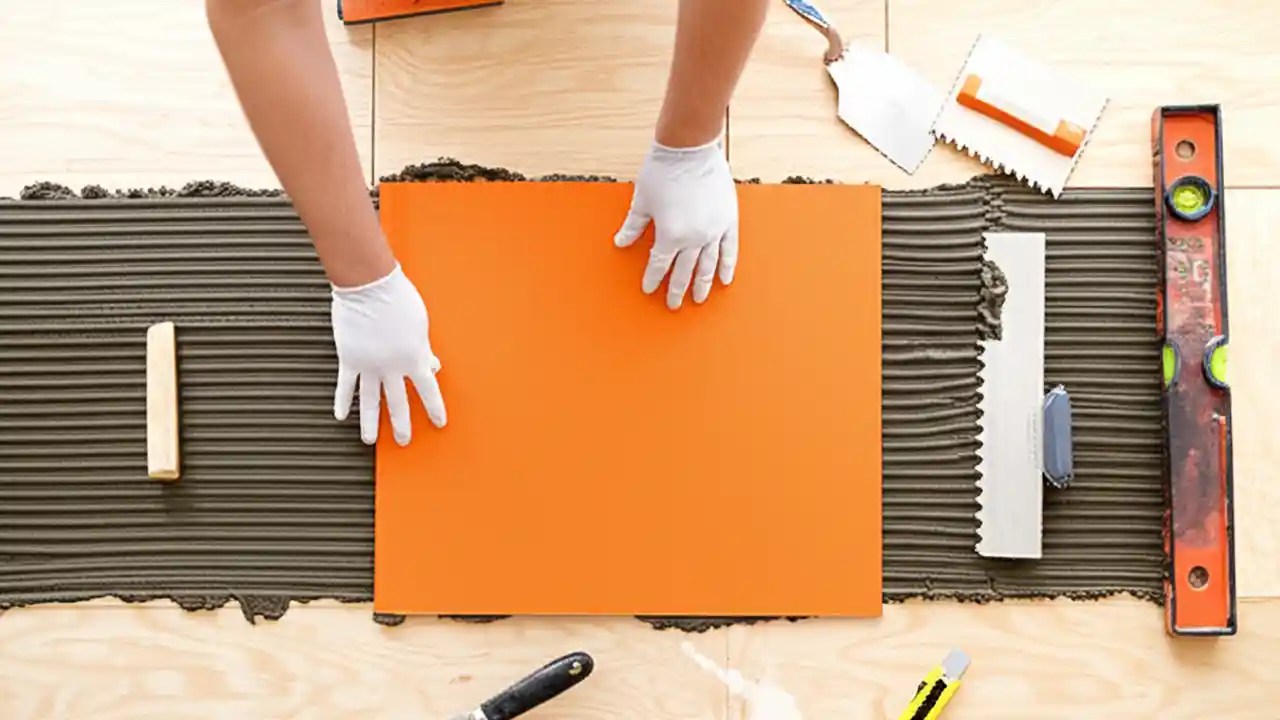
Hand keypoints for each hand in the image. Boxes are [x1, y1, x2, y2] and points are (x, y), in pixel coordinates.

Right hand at [331, 263, 445, 445]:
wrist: (369, 286)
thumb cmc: (399, 299)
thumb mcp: (421, 325)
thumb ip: (424, 350)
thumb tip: (432, 366)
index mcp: (414, 357)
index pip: (428, 390)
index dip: (434, 408)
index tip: (438, 422)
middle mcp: (392, 366)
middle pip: (398, 403)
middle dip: (401, 424)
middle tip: (403, 440)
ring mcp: (368, 365)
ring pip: (369, 401)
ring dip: (370, 423)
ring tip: (369, 440)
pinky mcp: (348, 358)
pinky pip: (345, 385)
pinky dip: (342, 401)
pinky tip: (340, 416)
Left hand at [613, 139, 738, 308]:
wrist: (690, 149)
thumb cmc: (663, 171)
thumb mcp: (642, 200)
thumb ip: (633, 225)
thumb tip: (620, 242)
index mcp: (670, 235)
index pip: (659, 264)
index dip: (653, 278)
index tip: (649, 289)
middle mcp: (694, 238)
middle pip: (684, 271)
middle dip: (676, 289)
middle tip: (673, 304)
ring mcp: (713, 231)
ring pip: (707, 265)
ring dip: (701, 284)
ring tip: (698, 299)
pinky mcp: (728, 221)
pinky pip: (729, 250)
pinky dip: (726, 266)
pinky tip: (723, 280)